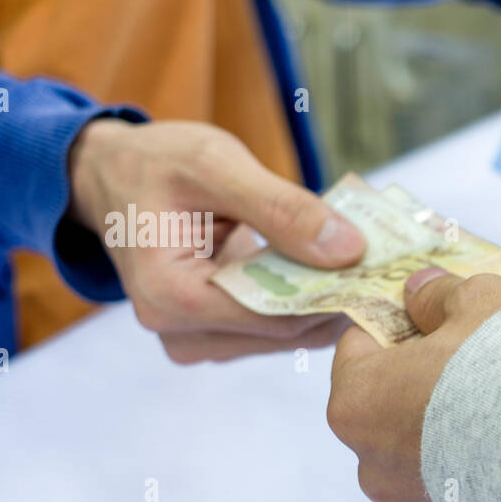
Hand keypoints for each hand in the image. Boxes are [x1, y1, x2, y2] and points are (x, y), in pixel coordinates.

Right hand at [67, 119, 365, 363]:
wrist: (109, 174)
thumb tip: (348, 250)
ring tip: (368, 263)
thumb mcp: (216, 164)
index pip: (276, 317)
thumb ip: (281, 207)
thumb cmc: (155, 162)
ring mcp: (196, 339)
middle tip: (390, 266)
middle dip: (337, 298)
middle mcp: (180, 333)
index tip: (385, 269)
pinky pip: (273, 325)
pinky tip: (335, 270)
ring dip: (327, 300)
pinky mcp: (212, 333)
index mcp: (172, 297)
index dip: (335, 294)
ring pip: (286, 335)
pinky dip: (306, 299)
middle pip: (285, 332)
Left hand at [327, 267, 500, 501]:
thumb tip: (418, 294)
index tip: (440, 310)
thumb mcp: (480, 299)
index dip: (400, 320)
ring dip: (455, 419)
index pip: (358, 346)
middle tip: (482, 347)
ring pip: (425, 446)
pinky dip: (483, 457)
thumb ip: (438, 295)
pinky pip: (463, 480)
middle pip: (390, 402)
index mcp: (357, 402)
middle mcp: (373, 465)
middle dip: (428, 373)